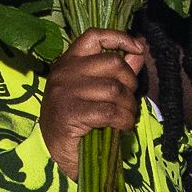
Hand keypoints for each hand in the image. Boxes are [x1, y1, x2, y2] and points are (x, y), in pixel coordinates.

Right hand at [39, 29, 146, 177]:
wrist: (53, 154)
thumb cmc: (76, 122)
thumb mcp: (95, 91)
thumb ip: (116, 71)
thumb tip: (138, 51)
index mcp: (69, 62)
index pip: (94, 36)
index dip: (120, 38)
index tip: (138, 49)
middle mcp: (64, 72)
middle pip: (113, 63)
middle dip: (131, 83)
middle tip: (129, 102)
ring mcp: (64, 91)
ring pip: (114, 89)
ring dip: (129, 106)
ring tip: (126, 117)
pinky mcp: (69, 113)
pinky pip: (109, 111)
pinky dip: (123, 120)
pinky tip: (122, 127)